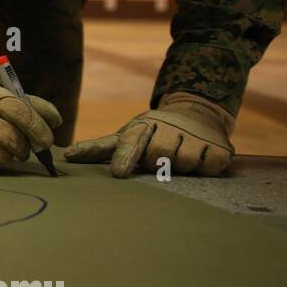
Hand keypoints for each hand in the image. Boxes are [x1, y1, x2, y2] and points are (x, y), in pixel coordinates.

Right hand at [0, 81, 61, 174]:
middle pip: (14, 136)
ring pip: (6, 153)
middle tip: (37, 147)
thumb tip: (55, 119)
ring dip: (14, 152)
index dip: (38, 124)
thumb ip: (27, 104)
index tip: (50, 134)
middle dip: (31, 144)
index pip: (18, 109)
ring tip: (6, 145)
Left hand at [65, 91, 234, 177]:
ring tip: (180, 155)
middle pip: (159, 158)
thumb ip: (99, 148)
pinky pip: (210, 167)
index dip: (125, 158)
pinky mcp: (220, 146)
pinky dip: (206, 167)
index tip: (119, 173)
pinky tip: (201, 157)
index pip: (130, 144)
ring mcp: (195, 136)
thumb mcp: (126, 135)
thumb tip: (67, 156)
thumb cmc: (152, 131)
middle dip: (159, 163)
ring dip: (182, 167)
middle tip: (161, 157)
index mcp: (142, 127)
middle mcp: (168, 128)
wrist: (195, 112)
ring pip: (185, 164)